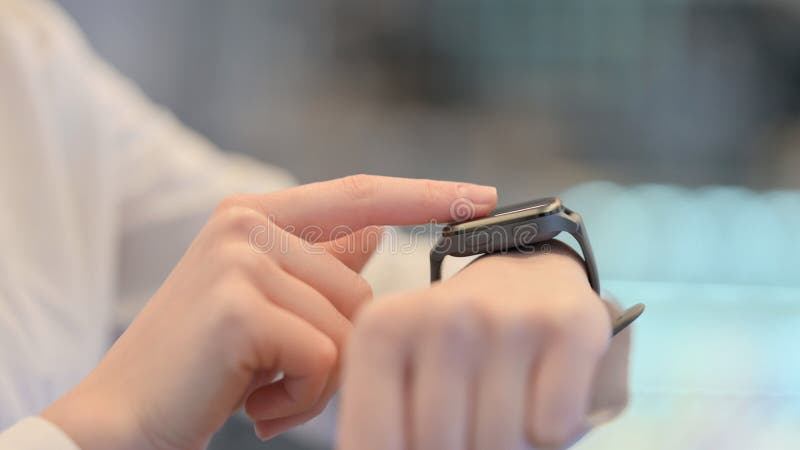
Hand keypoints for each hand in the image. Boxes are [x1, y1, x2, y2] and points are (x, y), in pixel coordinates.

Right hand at [42, 175, 497, 449]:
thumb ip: (318, 264)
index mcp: (254, 215)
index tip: (482, 196)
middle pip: (360, 288)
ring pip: (347, 327)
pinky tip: (257, 405)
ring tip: (262, 390)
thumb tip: (377, 230)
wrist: (123, 422)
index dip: (425, 195)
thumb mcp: (264, 305)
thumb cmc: (204, 369)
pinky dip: (303, 398)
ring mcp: (241, 258)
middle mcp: (246, 223)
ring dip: (318, 378)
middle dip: (338, 348)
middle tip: (279, 378)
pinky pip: (324, 357)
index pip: (359, 194)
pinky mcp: (239, 306)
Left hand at [338, 242, 629, 449]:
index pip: (375, 443)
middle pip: (440, 447)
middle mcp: (446, 316)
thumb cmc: (458, 345)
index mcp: (384, 328)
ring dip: (509, 443)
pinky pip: (553, 428)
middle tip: (471, 415)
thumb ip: (380, 427)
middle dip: (460, 449)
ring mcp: (509, 319)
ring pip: (501, 443)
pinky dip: (553, 431)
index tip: (418, 440)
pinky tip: (544, 394)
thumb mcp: (398, 374)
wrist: (530, 279)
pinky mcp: (569, 326)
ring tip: (507, 403)